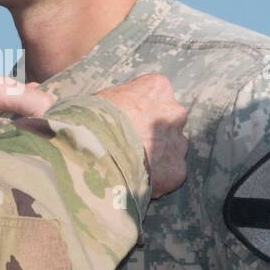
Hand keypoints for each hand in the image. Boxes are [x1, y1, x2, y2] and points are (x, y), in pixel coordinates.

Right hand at [95, 74, 187, 197]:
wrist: (94, 155)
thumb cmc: (91, 121)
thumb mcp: (101, 100)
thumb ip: (118, 104)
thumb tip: (112, 113)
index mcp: (156, 88)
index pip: (156, 93)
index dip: (140, 109)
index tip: (126, 119)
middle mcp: (174, 113)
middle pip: (168, 122)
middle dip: (154, 133)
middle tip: (130, 145)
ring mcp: (178, 143)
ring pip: (171, 149)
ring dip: (157, 156)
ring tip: (132, 166)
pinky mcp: (176, 171)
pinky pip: (170, 174)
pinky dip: (157, 180)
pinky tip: (136, 181)